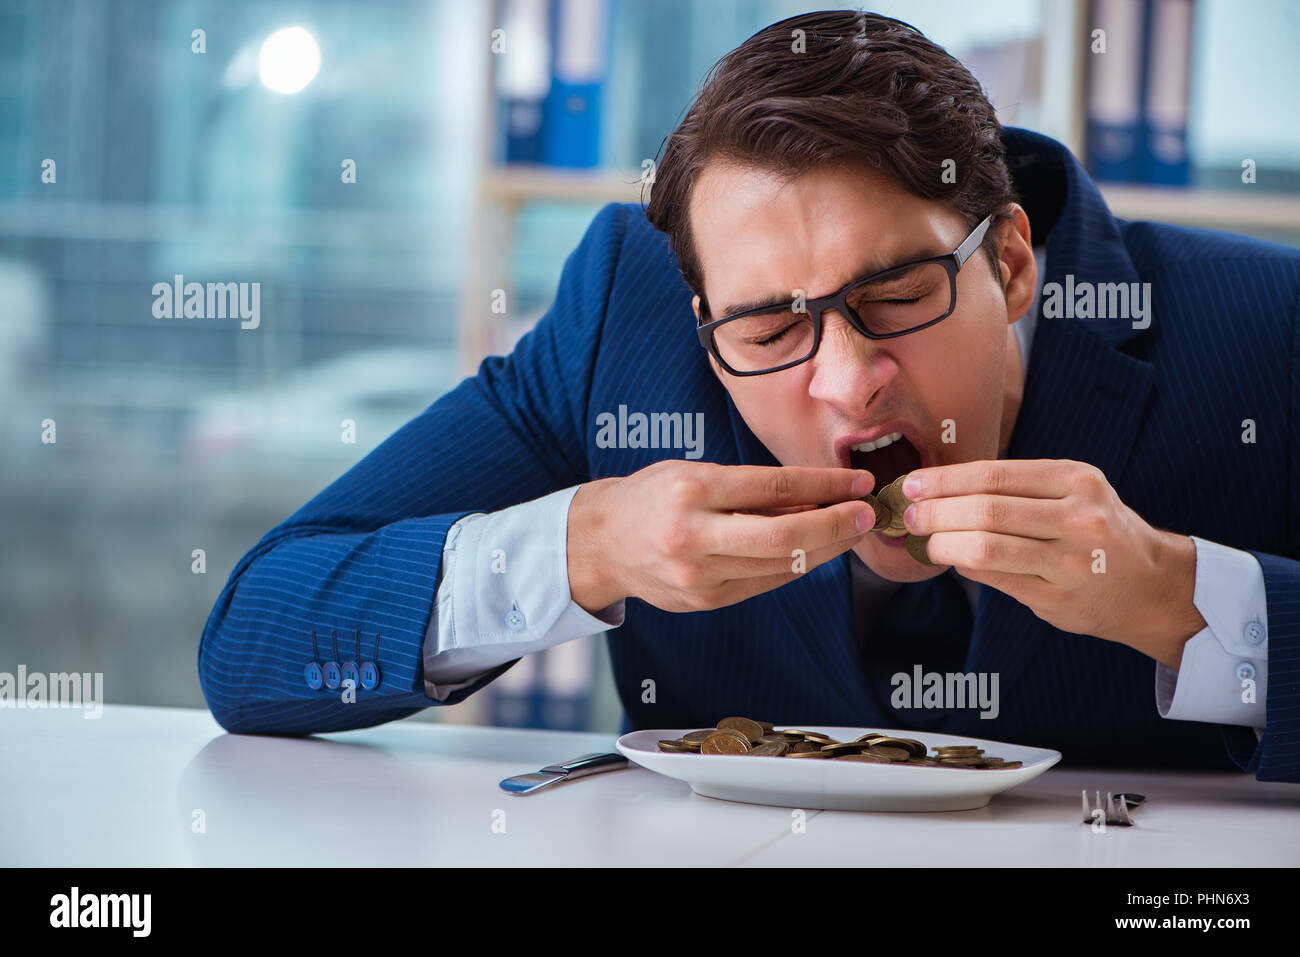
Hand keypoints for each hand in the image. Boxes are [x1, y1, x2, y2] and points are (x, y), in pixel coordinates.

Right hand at [567, 461, 875, 614]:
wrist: (600, 544)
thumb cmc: (651, 497)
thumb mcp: (694, 472)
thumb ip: (749, 486)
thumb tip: (817, 493)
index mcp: (692, 491)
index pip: (774, 488)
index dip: (826, 484)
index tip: (860, 481)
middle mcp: (695, 536)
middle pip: (785, 536)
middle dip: (837, 525)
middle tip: (869, 513)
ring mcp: (700, 576)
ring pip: (782, 565)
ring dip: (826, 548)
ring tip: (851, 530)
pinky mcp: (706, 601)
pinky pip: (765, 583)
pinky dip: (796, 565)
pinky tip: (816, 550)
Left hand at [900, 459, 1205, 667]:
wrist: (1152, 584)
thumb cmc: (1100, 531)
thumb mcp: (1074, 493)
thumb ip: (1019, 489)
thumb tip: (943, 490)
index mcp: (1076, 481)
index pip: (994, 475)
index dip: (946, 480)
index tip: (913, 484)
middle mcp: (1079, 517)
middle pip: (987, 510)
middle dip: (937, 512)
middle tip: (908, 514)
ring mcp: (1071, 561)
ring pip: (988, 547)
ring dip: (944, 543)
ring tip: (923, 540)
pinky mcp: (1060, 598)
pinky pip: (998, 580)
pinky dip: (968, 568)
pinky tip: (954, 560)